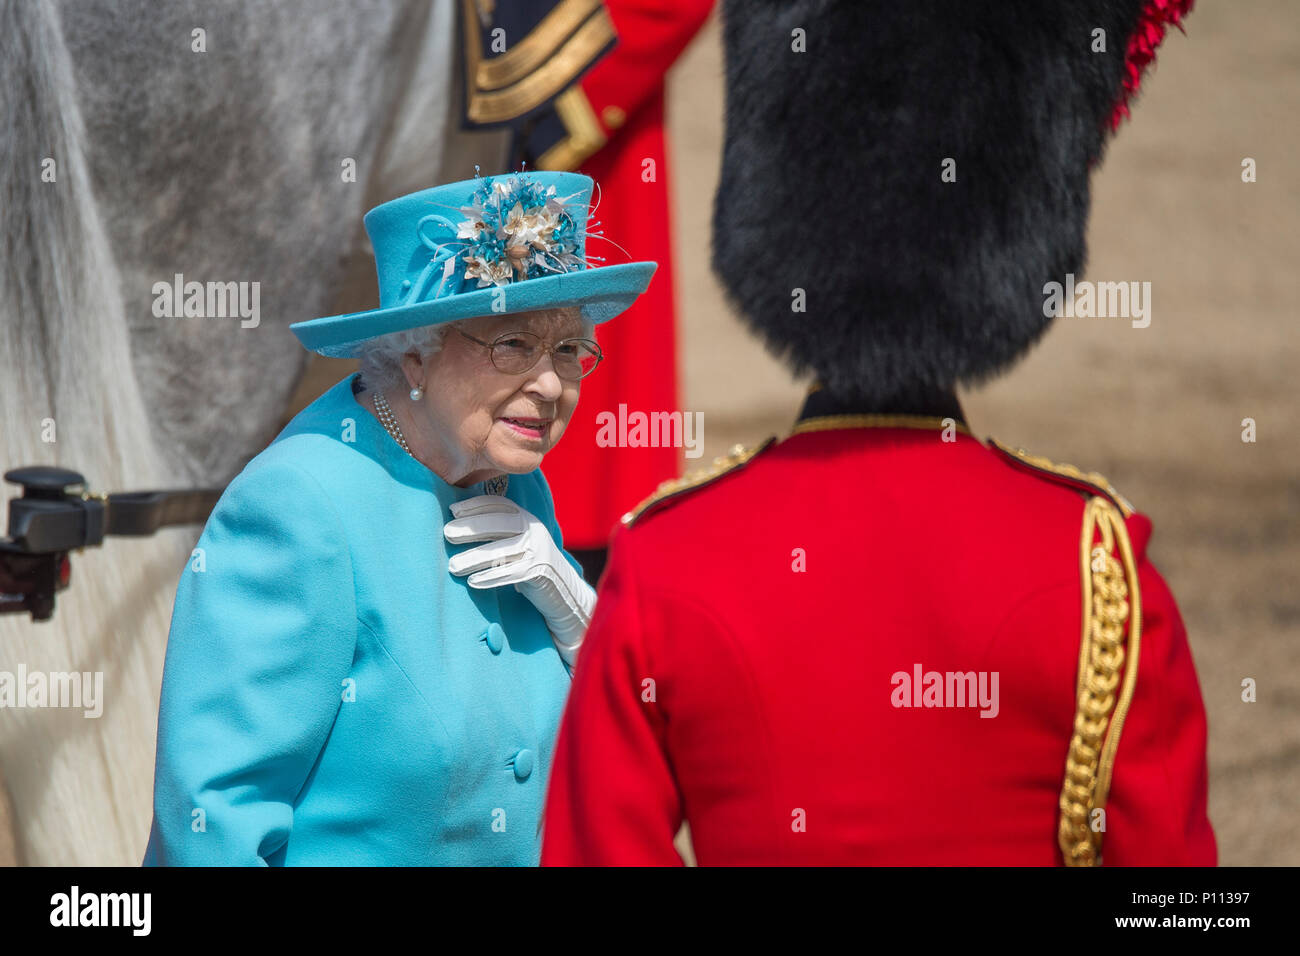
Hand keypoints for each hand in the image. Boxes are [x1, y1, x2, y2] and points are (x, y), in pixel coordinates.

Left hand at [444, 496, 594, 666]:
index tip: (452, 511)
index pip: (499, 505)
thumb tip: (456, 526)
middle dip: (471, 528)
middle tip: (447, 534)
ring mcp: (539, 549)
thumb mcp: (515, 541)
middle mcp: (533, 529)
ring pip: (502, 550)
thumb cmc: (527, 564)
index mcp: (525, 517)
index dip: (475, 505)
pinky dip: (491, 577)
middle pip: (499, 524)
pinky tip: (473, 582)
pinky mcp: (540, 570)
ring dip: (475, 558)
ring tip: (453, 566)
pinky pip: (512, 573)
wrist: (561, 589)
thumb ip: (495, 530)